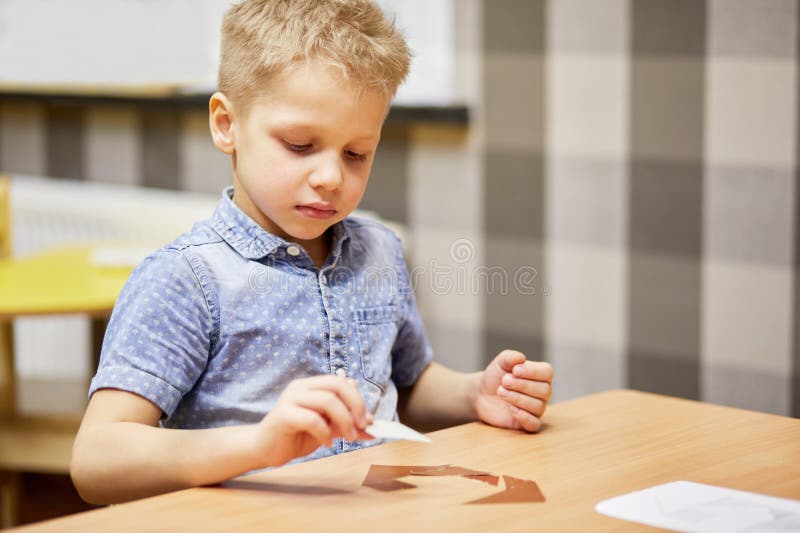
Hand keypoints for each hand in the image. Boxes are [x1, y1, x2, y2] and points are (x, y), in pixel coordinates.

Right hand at [255, 375, 373, 466]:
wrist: (264, 449)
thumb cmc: (295, 436)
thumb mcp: (327, 429)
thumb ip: (346, 424)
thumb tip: (372, 425)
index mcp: (312, 386)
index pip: (341, 382)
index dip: (358, 400)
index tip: (369, 421)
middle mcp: (301, 387)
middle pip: (337, 386)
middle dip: (355, 405)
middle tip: (363, 426)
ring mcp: (290, 399)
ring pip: (327, 400)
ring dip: (344, 420)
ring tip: (348, 437)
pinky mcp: (282, 415)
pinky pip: (311, 418)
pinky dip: (325, 432)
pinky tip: (327, 443)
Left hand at [472, 350, 552, 431]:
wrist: (482, 394)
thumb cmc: (495, 376)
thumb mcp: (500, 363)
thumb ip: (510, 357)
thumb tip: (521, 357)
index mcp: (540, 375)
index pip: (547, 373)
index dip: (533, 372)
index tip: (515, 370)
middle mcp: (542, 392)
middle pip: (544, 390)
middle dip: (522, 385)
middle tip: (504, 381)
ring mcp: (536, 408)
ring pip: (538, 406)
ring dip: (518, 398)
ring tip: (501, 392)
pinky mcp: (527, 423)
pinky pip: (534, 424)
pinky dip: (524, 417)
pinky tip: (511, 409)